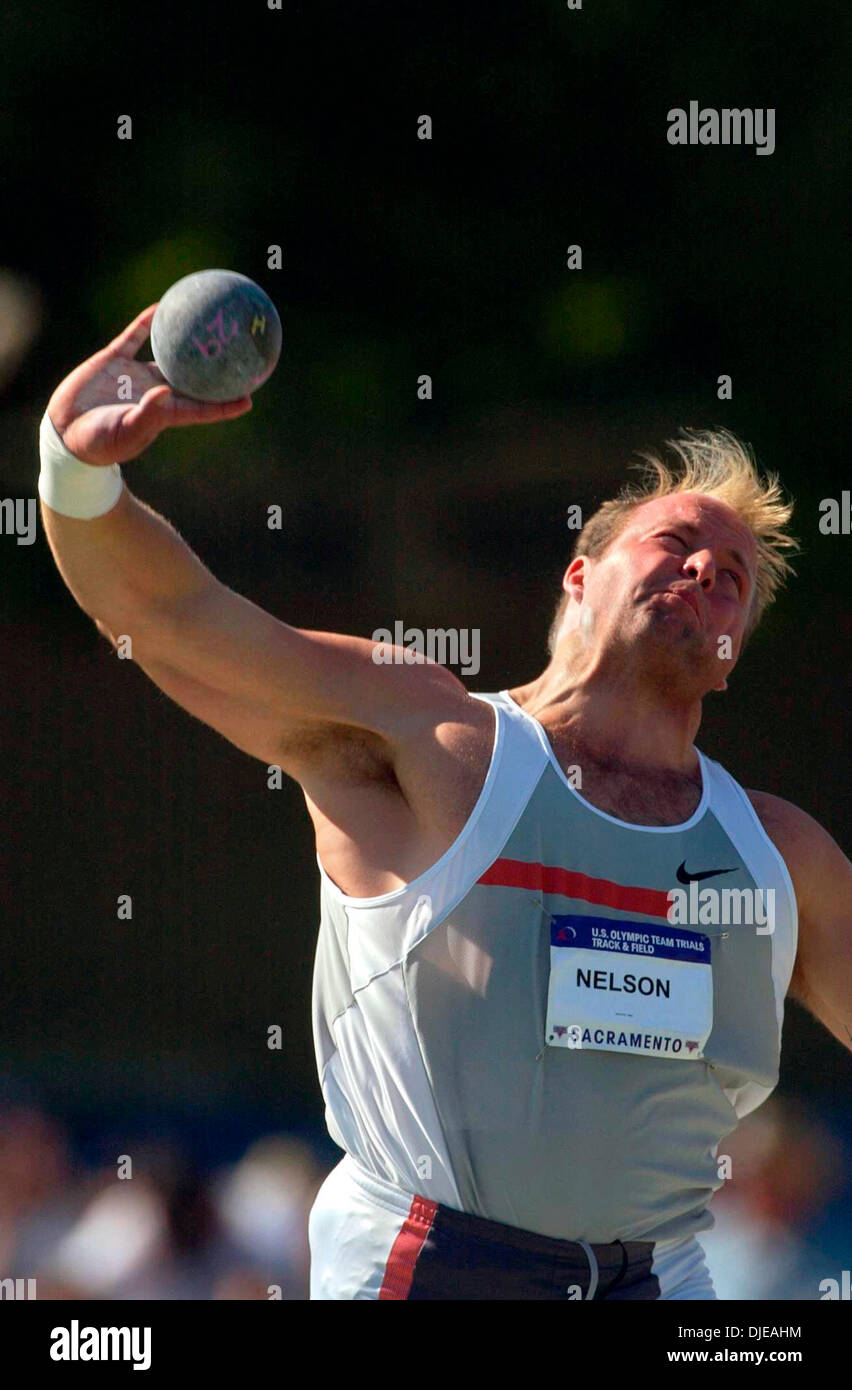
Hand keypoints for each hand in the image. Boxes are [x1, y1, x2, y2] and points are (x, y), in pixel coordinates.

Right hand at [45, 304, 252, 465]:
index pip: (201, 409)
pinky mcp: (114, 360)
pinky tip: (162, 306)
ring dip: (185, 341)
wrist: (65, 431)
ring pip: (167, 354)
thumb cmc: (100, 442)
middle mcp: (155, 392)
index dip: (225, 405)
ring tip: (205, 322)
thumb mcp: (126, 431)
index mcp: (164, 413)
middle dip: (214, 371)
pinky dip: (146, 323)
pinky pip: (134, 337)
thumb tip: (166, 393)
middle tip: (239, 354)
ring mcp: (135, 375)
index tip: (249, 398)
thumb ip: (147, 414)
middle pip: (192, 380)